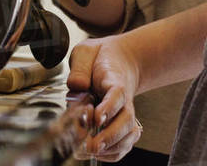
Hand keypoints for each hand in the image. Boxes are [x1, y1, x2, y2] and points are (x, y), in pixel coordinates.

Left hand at [67, 36, 142, 161]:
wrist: (120, 60)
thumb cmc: (99, 58)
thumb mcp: (86, 52)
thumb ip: (80, 68)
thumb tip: (77, 86)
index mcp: (114, 80)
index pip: (117, 94)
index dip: (109, 108)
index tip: (96, 117)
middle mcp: (124, 100)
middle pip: (126, 120)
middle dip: (110, 136)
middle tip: (92, 146)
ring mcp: (125, 113)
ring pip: (129, 134)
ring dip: (112, 147)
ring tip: (91, 153)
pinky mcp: (122, 124)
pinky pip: (125, 143)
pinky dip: (114, 153)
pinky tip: (98, 155)